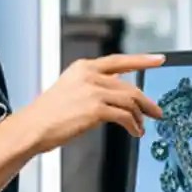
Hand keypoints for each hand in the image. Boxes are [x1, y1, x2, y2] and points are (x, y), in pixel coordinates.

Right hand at [16, 53, 165, 152]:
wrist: (32, 127)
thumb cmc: (48, 114)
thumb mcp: (70, 89)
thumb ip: (93, 86)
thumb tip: (119, 95)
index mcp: (83, 67)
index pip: (119, 60)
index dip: (142, 60)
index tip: (158, 59)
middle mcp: (89, 75)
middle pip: (129, 86)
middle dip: (146, 101)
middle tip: (156, 112)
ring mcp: (93, 91)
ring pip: (130, 101)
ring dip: (139, 117)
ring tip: (141, 127)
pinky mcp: (95, 109)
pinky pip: (124, 116)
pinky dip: (133, 125)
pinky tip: (134, 132)